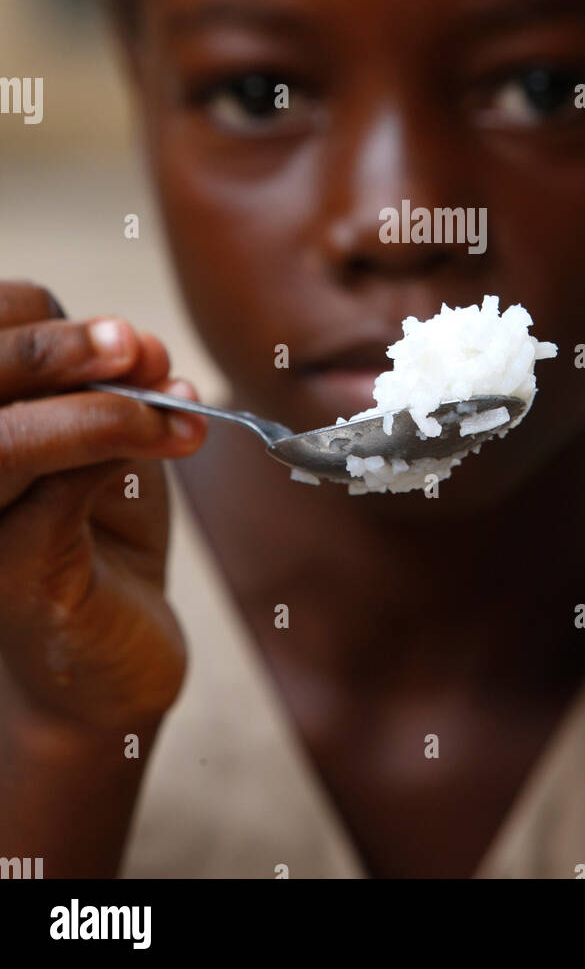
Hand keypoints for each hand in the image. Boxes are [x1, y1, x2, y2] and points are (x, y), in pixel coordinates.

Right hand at [0, 281, 206, 732]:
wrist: (107, 659)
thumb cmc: (100, 537)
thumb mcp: (101, 438)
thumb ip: (105, 383)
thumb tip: (136, 343)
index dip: (37, 316)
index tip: (123, 337)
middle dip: (59, 347)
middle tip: (138, 347)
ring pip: (3, 440)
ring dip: (101, 406)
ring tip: (175, 405)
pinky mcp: (11, 580)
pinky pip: (56, 498)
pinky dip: (123, 452)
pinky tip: (177, 441)